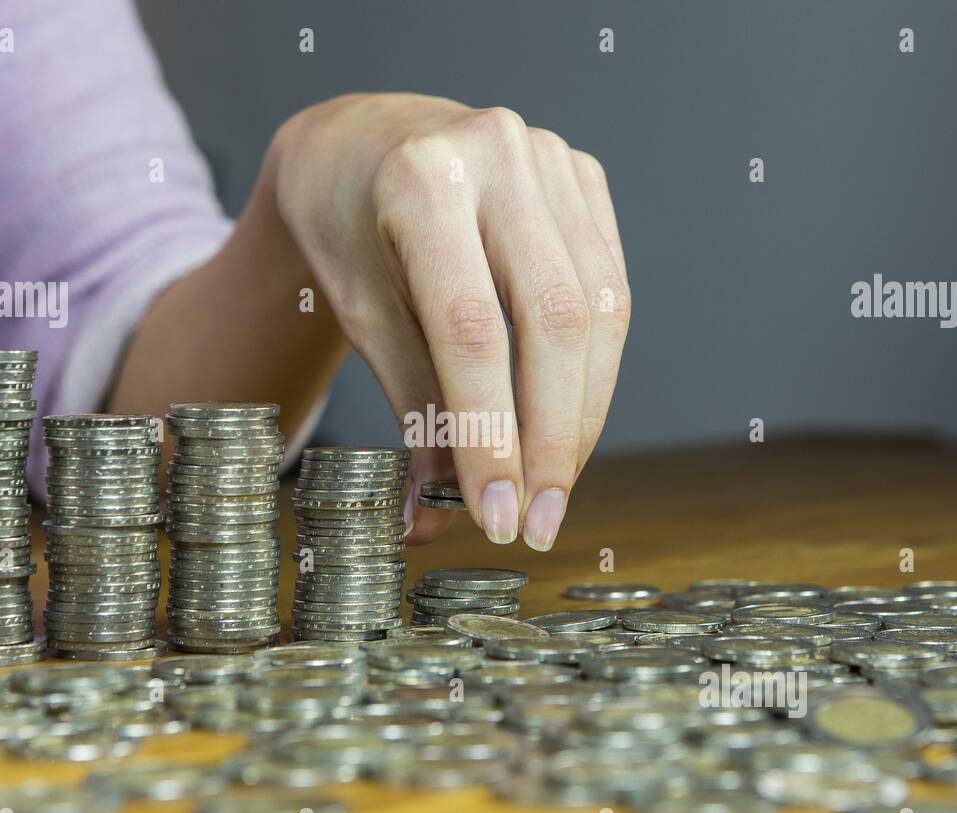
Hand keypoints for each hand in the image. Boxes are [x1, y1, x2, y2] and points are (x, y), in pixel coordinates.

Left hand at [269, 93, 629, 549]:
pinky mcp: (583, 176)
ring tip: (553, 486)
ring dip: (583, 414)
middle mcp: (497, 153)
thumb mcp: (360, 314)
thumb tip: (435, 517)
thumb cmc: (346, 229)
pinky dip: (596, 367)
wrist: (358, 145)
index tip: (497, 514)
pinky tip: (570, 421)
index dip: (491, 433)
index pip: (471, 329)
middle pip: (554, 322)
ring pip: (599, 310)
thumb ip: (410, 406)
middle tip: (538, 522)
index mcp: (421, 179)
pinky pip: (610, 287)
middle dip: (552, 439)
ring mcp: (550, 157)